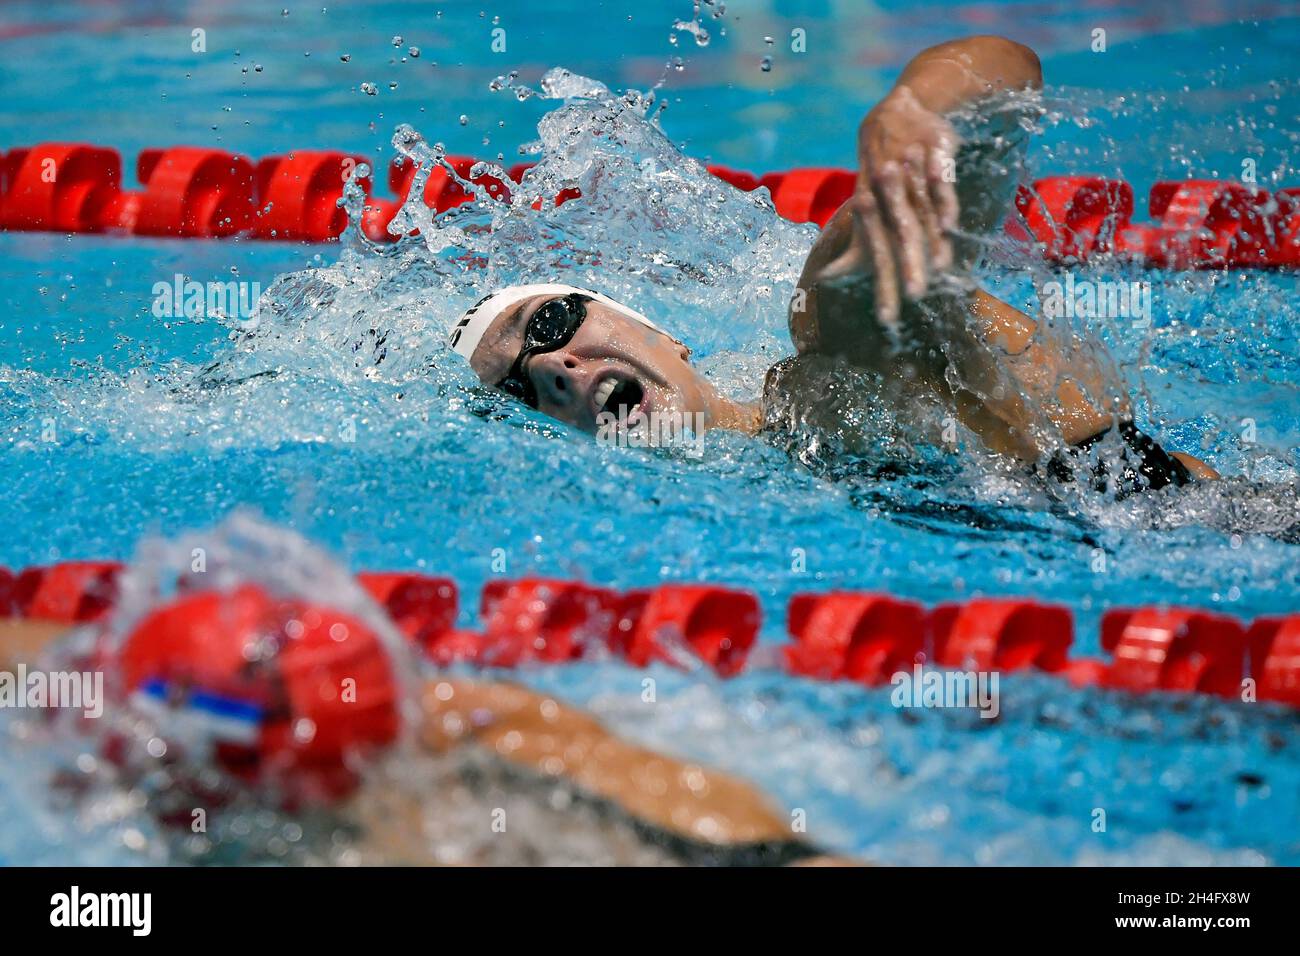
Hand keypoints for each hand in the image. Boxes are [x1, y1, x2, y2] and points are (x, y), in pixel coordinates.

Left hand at [828, 89, 960, 331]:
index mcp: (872, 218)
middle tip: (915, 297)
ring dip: (928, 242)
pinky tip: (950, 224)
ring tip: (939, 270)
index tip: (887, 320)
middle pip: (899, 242)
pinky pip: (940, 183)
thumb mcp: (865, 211)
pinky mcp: (934, 156)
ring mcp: (912, 178)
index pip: (876, 260)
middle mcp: (890, 201)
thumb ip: (854, 250)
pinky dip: (943, 201)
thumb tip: (824, 278)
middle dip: (907, 269)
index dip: (882, 289)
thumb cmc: (881, 175)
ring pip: (920, 216)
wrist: (896, 116)